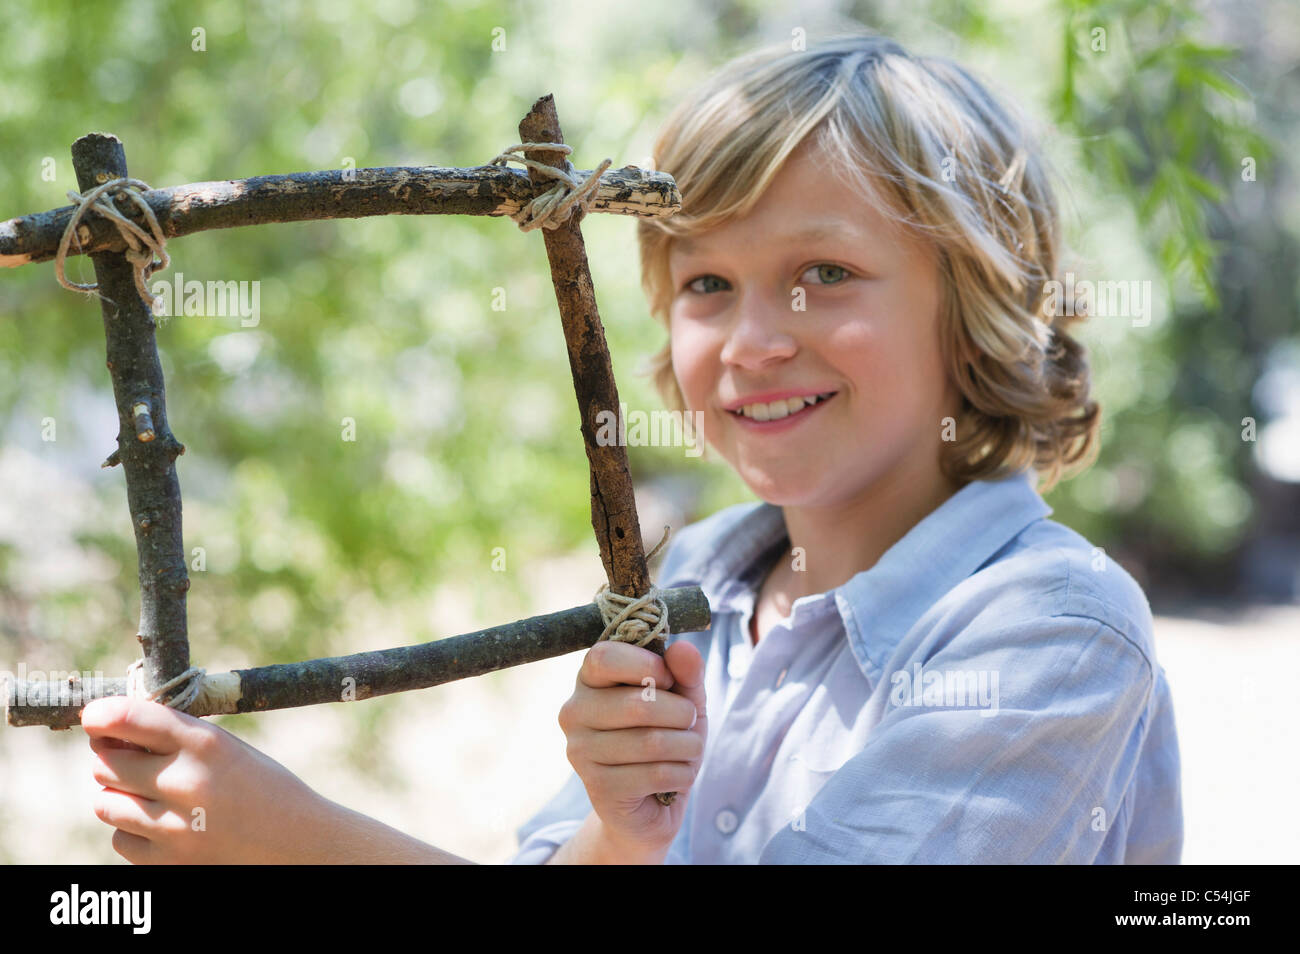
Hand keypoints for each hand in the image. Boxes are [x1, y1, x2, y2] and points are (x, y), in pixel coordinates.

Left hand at [82, 695, 328, 863]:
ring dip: (119, 796)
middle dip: (114, 758)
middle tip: (133, 760)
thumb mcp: (229, 749)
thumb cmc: (263, 786)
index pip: (130, 719)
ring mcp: (173, 826)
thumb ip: (176, 738)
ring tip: (152, 795)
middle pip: (106, 763)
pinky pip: (121, 838)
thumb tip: (109, 732)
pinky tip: (164, 824)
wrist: (298, 842)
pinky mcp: (168, 861)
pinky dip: (133, 831)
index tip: (94, 717)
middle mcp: (185, 781)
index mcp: (206, 743)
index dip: (101, 715)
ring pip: (105, 803)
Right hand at [557, 638, 706, 856]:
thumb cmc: (666, 736)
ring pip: (652, 742)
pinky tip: (676, 776)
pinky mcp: (597, 788)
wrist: (653, 802)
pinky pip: (655, 774)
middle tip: (688, 722)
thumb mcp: (684, 698)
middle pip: (639, 703)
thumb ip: (685, 672)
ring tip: (687, 750)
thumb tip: (684, 648)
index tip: (667, 680)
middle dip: (682, 713)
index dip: (647, 665)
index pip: (604, 657)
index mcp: (589, 679)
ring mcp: (580, 752)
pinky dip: (681, 774)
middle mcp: (574, 712)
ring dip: (687, 746)